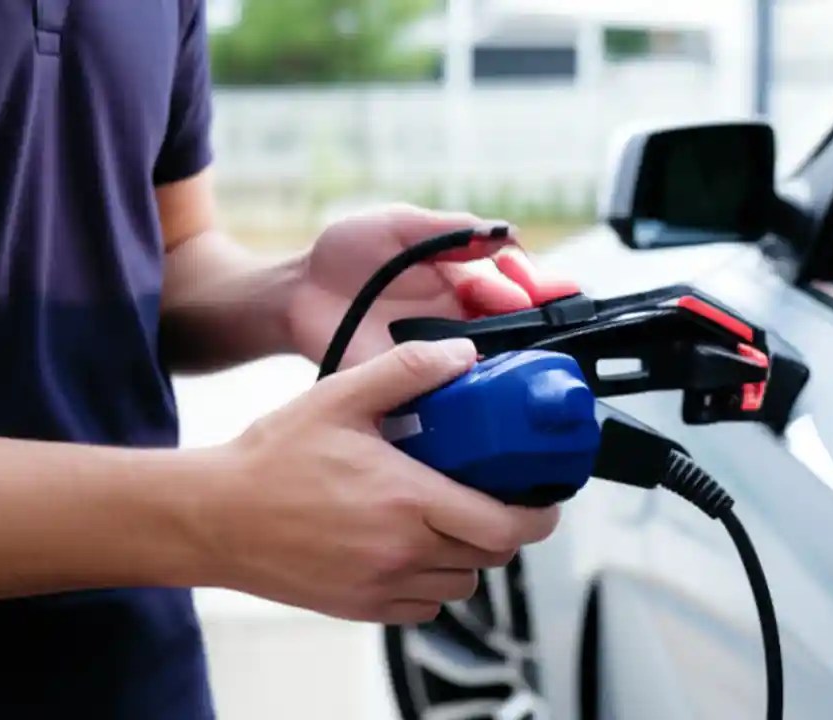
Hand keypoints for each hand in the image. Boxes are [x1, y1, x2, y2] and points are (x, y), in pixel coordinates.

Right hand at [207, 338, 560, 623]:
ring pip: (459, 584)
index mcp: (407, 501)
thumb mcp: (338, 398)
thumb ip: (405, 372)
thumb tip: (460, 355)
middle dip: (502, 529)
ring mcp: (382, 584)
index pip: (504, 526)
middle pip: (489, 556)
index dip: (538, 516)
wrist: (214, 517)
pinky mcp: (361, 606)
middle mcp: (402, 551)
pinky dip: (431, 583)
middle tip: (490, 498)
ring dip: (466, 556)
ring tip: (446, 519)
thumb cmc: (271, 460)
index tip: (543, 501)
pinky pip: (423, 606)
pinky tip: (410, 548)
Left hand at [288, 203, 579, 368]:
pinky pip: (451, 390)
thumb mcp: (400, 224)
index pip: (517, 284)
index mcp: (463, 280)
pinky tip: (483, 380)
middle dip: (535, 316)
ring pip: (494, 360)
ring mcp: (438, 353)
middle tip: (526, 308)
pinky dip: (473, 389)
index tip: (520, 276)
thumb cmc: (345, 251)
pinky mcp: (412, 380)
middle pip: (519, 326)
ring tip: (521, 346)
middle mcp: (460, 320)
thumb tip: (506, 236)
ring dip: (514, 355)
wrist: (297, 293)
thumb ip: (450, 229)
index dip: (532, 280)